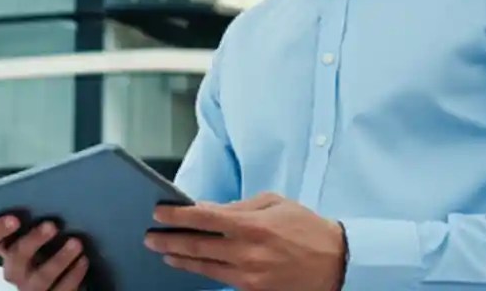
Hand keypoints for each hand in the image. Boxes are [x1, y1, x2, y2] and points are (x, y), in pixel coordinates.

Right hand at [0, 216, 87, 290]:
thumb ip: (43, 215)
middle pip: (15, 258)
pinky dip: (72, 276)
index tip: (14, 219)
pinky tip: (83, 261)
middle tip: (51, 226)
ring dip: (59, 259)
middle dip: (33, 241)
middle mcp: (15, 269)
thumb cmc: (55, 243)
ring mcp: (30, 287)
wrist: (68, 273)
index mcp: (8, 247)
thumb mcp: (45, 229)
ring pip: (39, 278)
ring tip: (76, 243)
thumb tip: (60, 192)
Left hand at [144, 192, 346, 290]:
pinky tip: (188, 265)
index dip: (177, 216)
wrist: (335, 262)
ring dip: (179, 259)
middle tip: (150, 235)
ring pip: (203, 267)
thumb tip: (207, 209)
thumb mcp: (274, 204)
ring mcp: (249, 276)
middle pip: (197, 246)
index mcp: (252, 225)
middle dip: (169, 240)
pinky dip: (201, 272)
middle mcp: (247, 252)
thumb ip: (238, 206)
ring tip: (163, 251)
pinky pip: (220, 281)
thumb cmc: (305, 227)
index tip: (159, 212)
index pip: (204, 218)